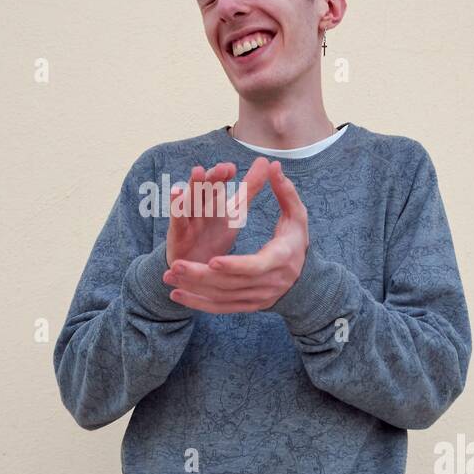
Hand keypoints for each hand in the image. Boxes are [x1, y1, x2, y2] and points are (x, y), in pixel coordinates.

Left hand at [164, 159, 308, 312]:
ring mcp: (256, 298)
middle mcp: (268, 283)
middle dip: (201, 276)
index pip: (255, 266)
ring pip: (221, 297)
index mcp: (280, 258)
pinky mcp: (247, 306)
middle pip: (231, 283)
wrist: (304, 281)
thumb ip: (285, 193)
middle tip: (176, 265)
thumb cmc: (296, 242)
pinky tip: (176, 296)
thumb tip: (273, 165)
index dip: (234, 266)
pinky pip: (219, 308)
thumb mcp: (296, 216)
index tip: (213, 261)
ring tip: (169, 276)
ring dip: (193, 289)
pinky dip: (197, 304)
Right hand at [165, 156, 270, 266]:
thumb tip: (265, 160)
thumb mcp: (235, 210)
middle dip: (213, 177)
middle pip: (205, 187)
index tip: (232, 168)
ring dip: (194, 186)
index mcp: (213, 200)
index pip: (217, 182)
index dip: (223, 174)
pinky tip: (177, 194)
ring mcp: (188, 218)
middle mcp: (200, 206)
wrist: (197, 268)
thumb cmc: (213, 236)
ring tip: (198, 171)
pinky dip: (176, 208)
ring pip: (191, 199)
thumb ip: (249, 187)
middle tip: (223, 168)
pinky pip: (177, 220)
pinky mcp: (178, 234)